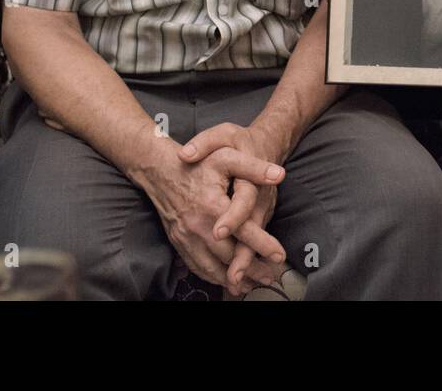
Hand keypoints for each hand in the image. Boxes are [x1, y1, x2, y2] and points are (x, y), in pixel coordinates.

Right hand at [180, 122, 287, 296]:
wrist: (161, 170)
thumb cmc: (198, 163)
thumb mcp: (227, 157)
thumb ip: (254, 167)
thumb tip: (280, 174)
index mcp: (212, 205)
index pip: (243, 230)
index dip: (263, 244)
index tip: (279, 256)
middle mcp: (197, 225)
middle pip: (228, 254)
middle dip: (251, 268)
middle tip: (270, 277)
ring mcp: (185, 237)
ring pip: (211, 265)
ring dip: (232, 278)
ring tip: (252, 285)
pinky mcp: (178, 242)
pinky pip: (196, 266)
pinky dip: (212, 276)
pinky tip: (225, 280)